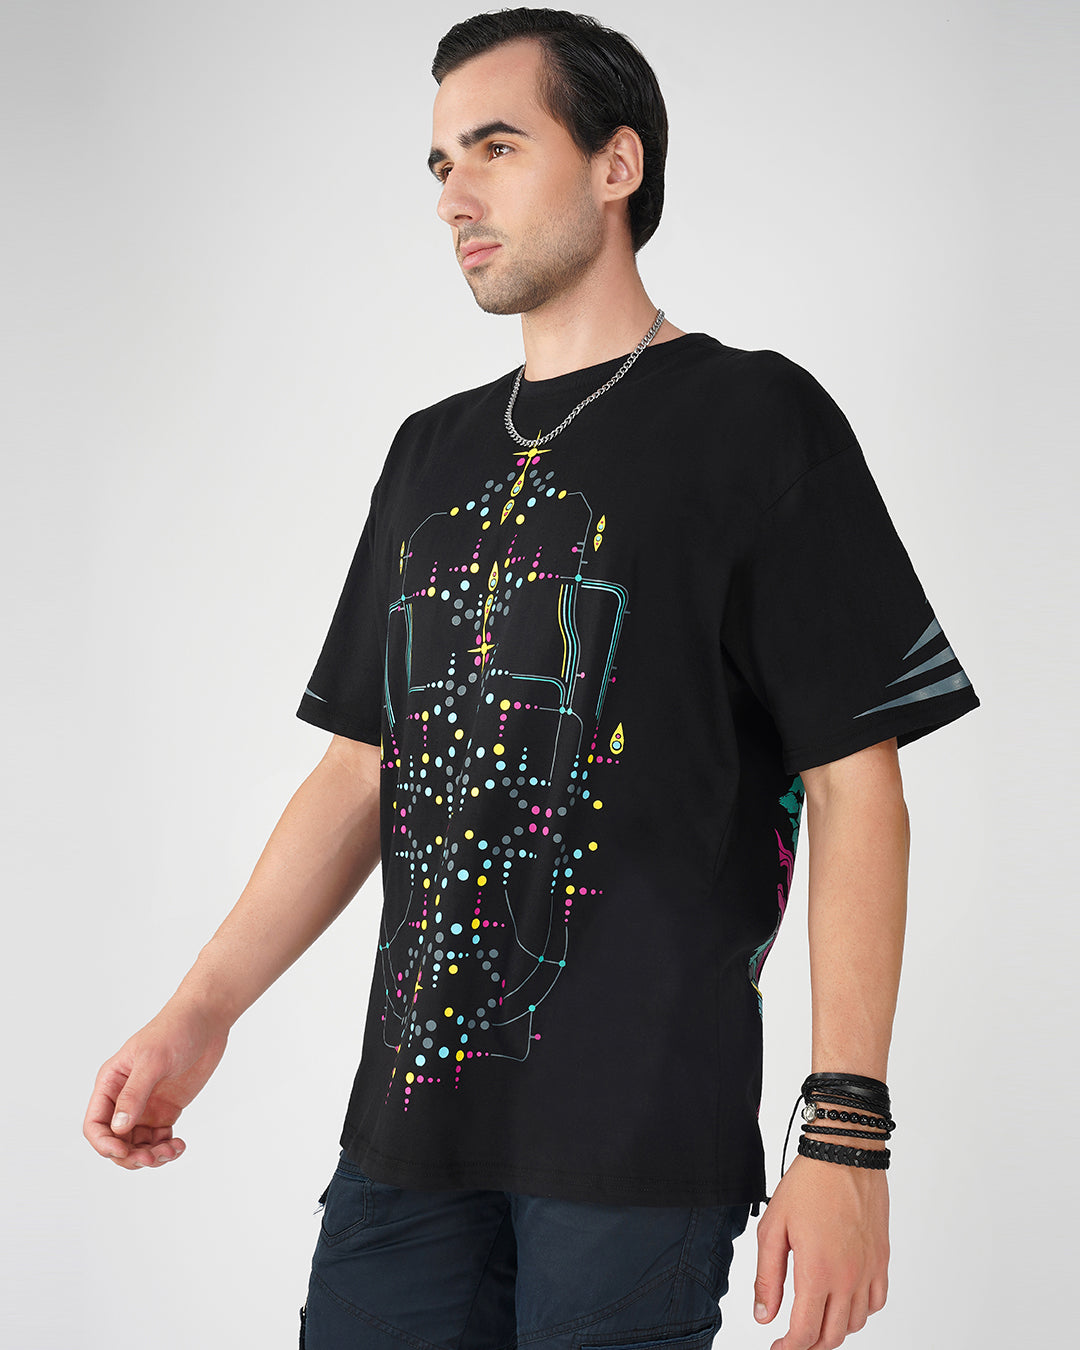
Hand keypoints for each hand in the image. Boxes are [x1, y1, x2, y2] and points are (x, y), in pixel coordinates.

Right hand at [83, 1002, 228, 1169]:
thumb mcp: (152, 1061)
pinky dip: (166, 1148)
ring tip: (172, 1150)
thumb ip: (135, 1094)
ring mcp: (146, 1106)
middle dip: (131, 1155)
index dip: (104, 1144)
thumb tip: (118, 1128)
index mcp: (111, 1083)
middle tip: (154, 1157)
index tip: (124, 1151)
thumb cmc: (175, 1030)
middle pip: (116, 1141)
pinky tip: (179, 1145)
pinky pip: (159, 1140)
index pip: (95, 1124)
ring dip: (151, 1155)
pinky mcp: (167, 1110)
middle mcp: (124, 1098)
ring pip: (137, 1145)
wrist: (207, 1021)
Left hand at [753, 1154, 888, 1348]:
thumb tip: (764, 1316)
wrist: (845, 1155)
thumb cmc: (807, 1185)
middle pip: (832, 1336)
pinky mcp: (882, 1259)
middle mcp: (849, 1278)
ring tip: (815, 1318)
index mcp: (818, 1272)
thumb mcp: (773, 1228)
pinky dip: (860, 1312)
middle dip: (810, 1345)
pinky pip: (876, 1302)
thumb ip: (767, 1277)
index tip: (778, 1348)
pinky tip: (843, 1301)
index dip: (789, 1349)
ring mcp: (869, 1270)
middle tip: (793, 1339)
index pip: (806, 1333)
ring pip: (855, 1324)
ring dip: (834, 1329)